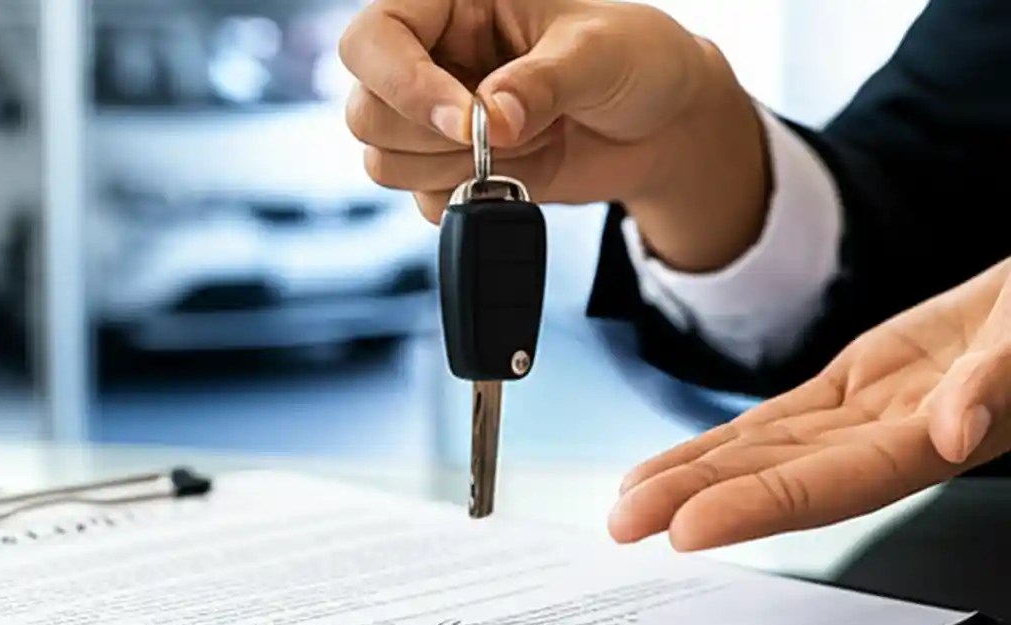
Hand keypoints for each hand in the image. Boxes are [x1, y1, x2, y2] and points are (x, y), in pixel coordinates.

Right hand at [339, 0, 769, 270]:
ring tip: (525, 143)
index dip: (405, 84)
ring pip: (384, 162)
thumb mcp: (600, 52)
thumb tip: (490, 120)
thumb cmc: (636, 57)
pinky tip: (524, 169)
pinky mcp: (450, 168)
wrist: (664, 124)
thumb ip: (541, 82)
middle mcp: (431, 57)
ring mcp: (435, 118)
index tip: (467, 120)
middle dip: (432, 138)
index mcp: (452, 3)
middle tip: (507, 133)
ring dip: (454, 169)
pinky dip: (471, 197)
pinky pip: (424, 200)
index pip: (373, 39)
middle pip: (366, 112)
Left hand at [609, 259, 1010, 550]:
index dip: (754, 509)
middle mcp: (884, 444)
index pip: (826, 487)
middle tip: (624, 522)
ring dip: (692, 477)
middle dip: (694, 501)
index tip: (686, 527)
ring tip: (629, 500)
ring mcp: (860, 419)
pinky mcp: (848, 389)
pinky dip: (720, 443)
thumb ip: (995, 381)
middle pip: (775, 481)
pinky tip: (676, 463)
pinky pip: (773, 423)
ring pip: (762, 455)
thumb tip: (955, 431)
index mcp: (930, 442)